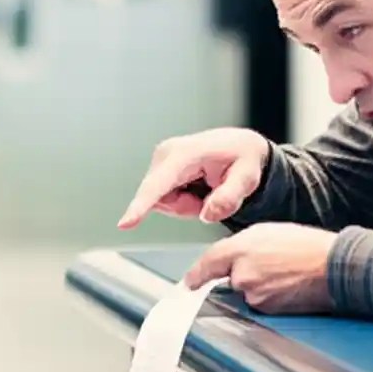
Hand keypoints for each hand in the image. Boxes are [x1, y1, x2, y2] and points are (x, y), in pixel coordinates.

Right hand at [118, 128, 269, 228]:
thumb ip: (229, 197)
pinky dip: (183, 200)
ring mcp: (161, 160)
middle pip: (160, 200)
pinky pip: (163, 198)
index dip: (141, 206)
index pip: (158, 185)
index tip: (125, 223)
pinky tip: (198, 186)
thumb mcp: (247, 178)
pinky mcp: (160, 169)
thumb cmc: (244, 159)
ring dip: (185, 205)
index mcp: (186, 154)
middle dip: (186, 207)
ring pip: (160, 202)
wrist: (241, 147)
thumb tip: (207, 214)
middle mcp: (167, 154)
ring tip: (207, 188)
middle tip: (213, 196)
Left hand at [186, 223, 335, 313]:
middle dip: (243, 273)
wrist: (332, 266)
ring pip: (247, 293)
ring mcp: (254, 297)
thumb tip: (232, 259)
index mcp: (239, 250)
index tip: (189, 283)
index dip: (197, 275)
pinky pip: (261, 303)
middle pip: (230, 279)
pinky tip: (287, 284)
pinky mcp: (268, 311)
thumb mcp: (266, 231)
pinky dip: (270, 295)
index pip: (207, 265)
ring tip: (283, 272)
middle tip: (270, 263)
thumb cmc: (305, 245)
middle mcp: (241, 276)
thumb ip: (241, 246)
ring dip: (258, 285)